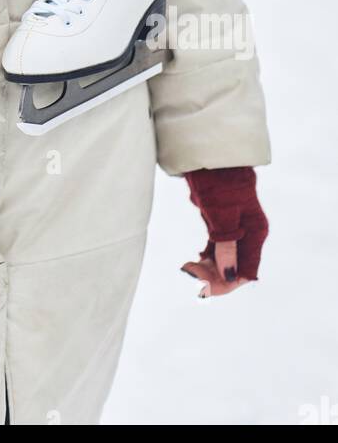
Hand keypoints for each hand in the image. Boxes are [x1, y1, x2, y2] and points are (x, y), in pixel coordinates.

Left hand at [180, 166, 267, 297]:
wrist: (210, 158)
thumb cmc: (218, 183)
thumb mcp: (221, 216)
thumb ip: (226, 246)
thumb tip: (229, 276)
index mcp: (255, 233)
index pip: (245, 272)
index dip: (225, 283)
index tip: (202, 284)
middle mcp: (250, 235)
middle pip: (234, 268)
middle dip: (213, 275)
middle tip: (188, 270)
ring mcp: (238, 230)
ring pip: (225, 260)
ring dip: (208, 268)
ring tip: (188, 266)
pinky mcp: (225, 225)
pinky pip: (218, 250)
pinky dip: (208, 257)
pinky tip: (196, 260)